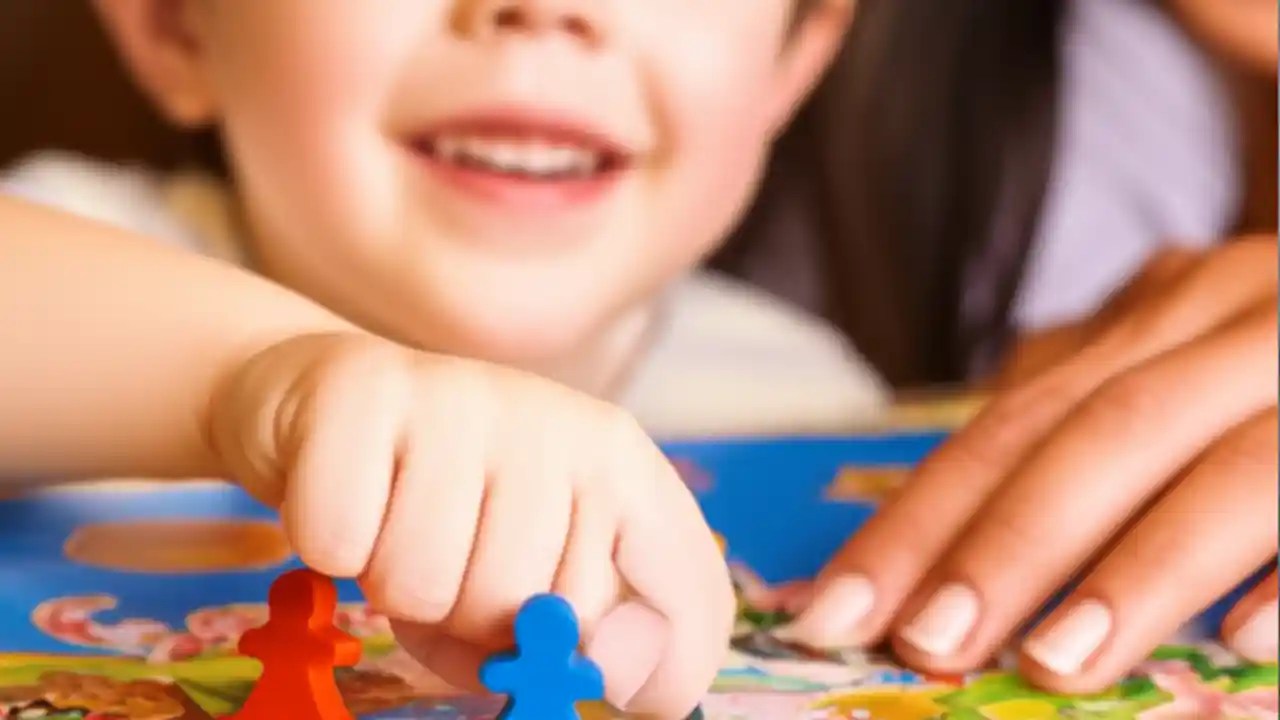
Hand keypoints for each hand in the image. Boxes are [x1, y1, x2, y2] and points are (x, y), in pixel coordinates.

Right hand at [206, 332, 732, 717]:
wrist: (332, 403)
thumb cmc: (446, 504)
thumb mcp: (531, 572)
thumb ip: (587, 635)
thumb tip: (627, 678)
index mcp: (621, 465)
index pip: (686, 597)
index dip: (640, 666)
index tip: (581, 667)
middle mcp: (557, 422)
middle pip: (528, 609)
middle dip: (473, 620)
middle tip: (451, 565)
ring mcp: (462, 399)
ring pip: (424, 584)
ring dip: (394, 588)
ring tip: (397, 531)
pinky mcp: (362, 392)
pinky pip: (336, 542)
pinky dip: (330, 547)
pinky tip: (351, 500)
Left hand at [788, 236, 1277, 691]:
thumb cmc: (1279, 364)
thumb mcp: (1178, 358)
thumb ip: (1084, 400)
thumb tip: (939, 509)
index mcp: (1171, 311)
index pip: (1017, 423)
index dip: (923, 519)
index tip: (841, 612)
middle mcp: (1247, 317)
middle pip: (1102, 436)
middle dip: (1005, 547)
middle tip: (923, 645)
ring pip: (1231, 465)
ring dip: (1140, 569)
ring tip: (1054, 662)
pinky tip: (1247, 642)